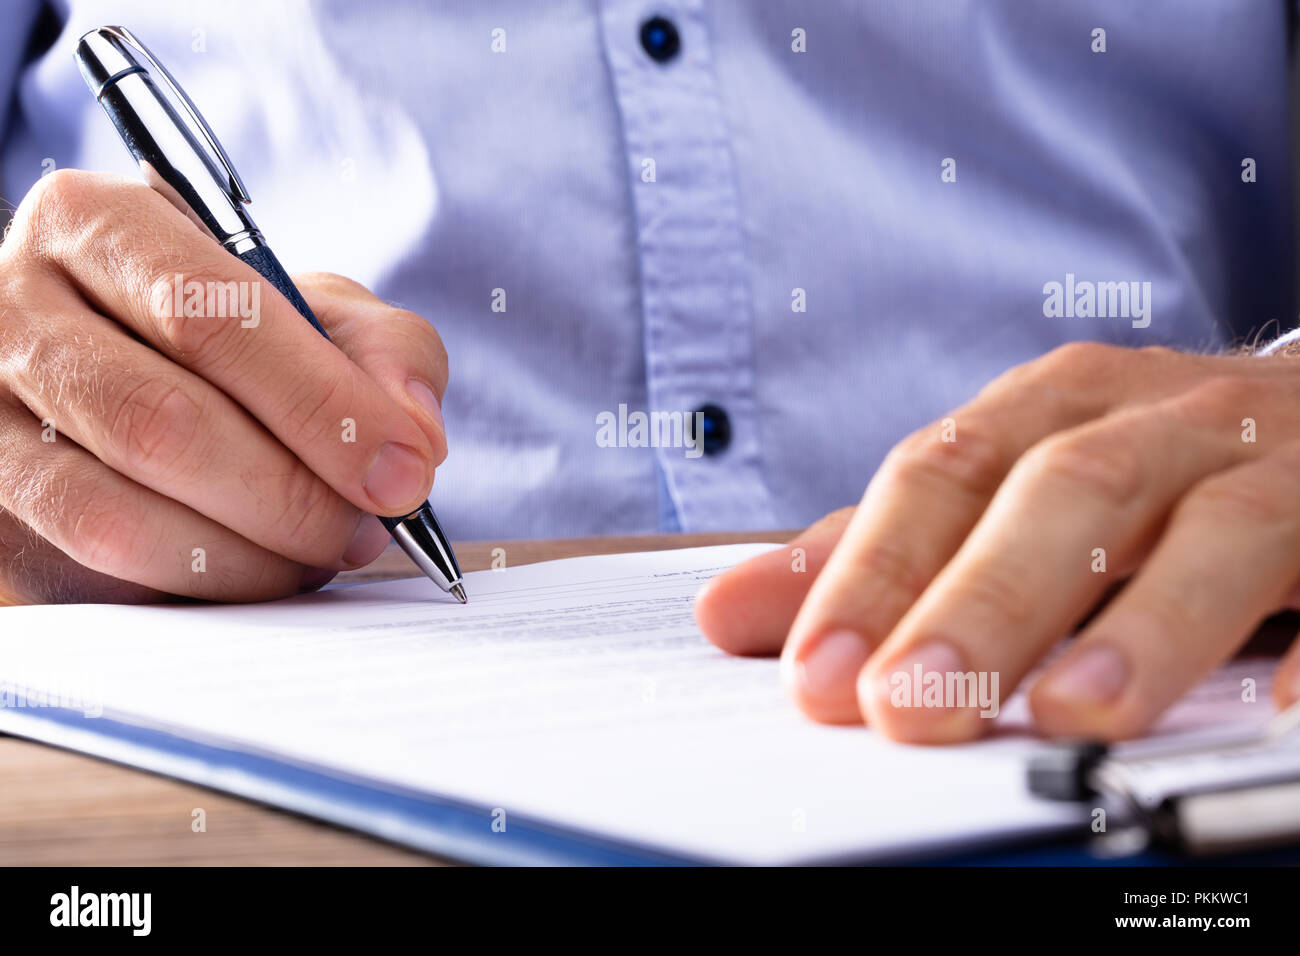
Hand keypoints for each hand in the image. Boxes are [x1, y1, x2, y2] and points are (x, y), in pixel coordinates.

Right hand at [0, 170, 447, 603]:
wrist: (136, 367)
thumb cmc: (239, 335)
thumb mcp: (320, 310)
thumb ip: (387, 353)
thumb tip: (412, 439)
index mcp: (96, 225)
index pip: (210, 315)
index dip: (321, 405)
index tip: (404, 471)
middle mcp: (12, 310)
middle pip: (163, 422)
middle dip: (293, 494)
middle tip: (369, 526)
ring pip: (115, 514)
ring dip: (247, 555)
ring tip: (321, 551)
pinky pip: (93, 574)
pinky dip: (197, 587)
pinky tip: (256, 570)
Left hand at [696, 342, 1299, 741]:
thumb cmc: (1142, 462)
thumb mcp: (1003, 486)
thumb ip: (879, 553)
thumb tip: (728, 615)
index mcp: (1052, 409)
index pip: (943, 475)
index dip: (877, 572)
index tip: (814, 674)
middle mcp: (1156, 421)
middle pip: (1064, 495)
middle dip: (981, 602)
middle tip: (908, 706)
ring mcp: (1273, 466)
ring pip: (1211, 528)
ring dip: (1143, 622)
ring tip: (1071, 713)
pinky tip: (1276, 714)